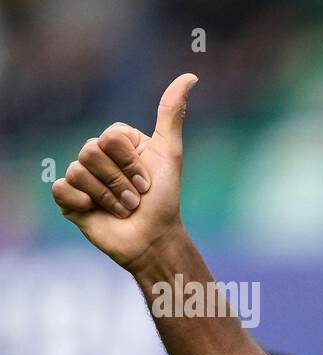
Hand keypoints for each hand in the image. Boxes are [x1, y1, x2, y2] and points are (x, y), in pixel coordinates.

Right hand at [51, 74, 197, 272]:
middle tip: (136, 198)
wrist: (153, 239)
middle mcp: (96, 155)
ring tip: (124, 208)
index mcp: (117, 141)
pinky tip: (97, 212)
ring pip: (78, 171)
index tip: (148, 181)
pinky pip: (62, 189)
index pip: (110, 136)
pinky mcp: (68, 199)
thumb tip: (190, 76)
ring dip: (109, 196)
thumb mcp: (170, 154)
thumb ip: (171, 115)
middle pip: (91, 151)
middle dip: (120, 181)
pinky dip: (84, 203)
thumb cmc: (164, 199)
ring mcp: (80, 176)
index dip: (131, 162)